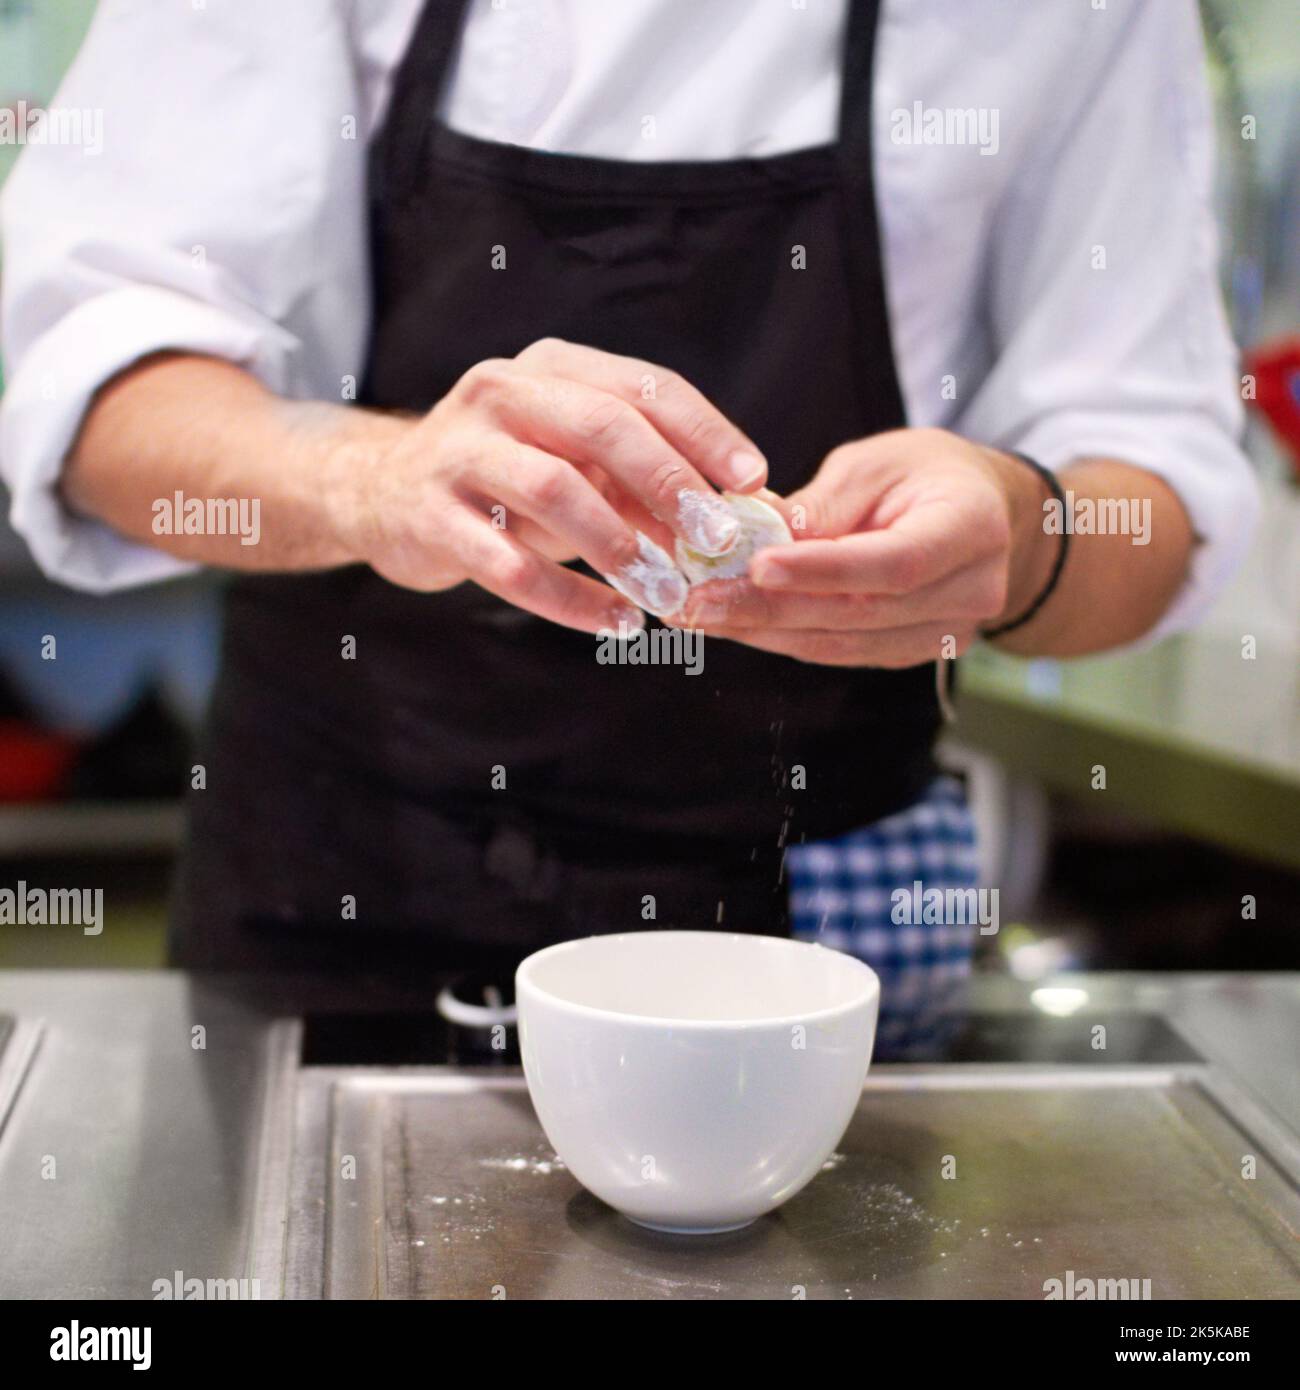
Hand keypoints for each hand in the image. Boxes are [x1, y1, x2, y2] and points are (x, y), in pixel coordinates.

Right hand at [334, 338, 767, 631]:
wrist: (384, 493)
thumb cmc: (507, 478)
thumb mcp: (575, 464)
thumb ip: (642, 485)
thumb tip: (732, 526)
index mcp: (550, 367)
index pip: (642, 386)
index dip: (705, 432)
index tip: (754, 480)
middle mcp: (500, 392)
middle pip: (599, 426)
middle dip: (668, 484)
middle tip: (716, 540)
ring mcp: (457, 451)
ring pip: (551, 489)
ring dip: (619, 546)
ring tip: (667, 593)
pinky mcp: (429, 515)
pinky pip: (507, 563)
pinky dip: (569, 599)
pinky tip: (615, 624)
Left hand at [673, 429, 1036, 666]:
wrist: (985, 516)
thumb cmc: (927, 474)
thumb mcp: (877, 464)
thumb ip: (824, 505)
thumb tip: (757, 536)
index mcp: (971, 529)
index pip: (893, 563)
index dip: (823, 571)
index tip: (758, 566)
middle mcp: (969, 593)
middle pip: (859, 613)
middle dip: (770, 609)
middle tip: (700, 601)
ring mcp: (944, 634)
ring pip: (842, 643)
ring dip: (765, 631)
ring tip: (700, 615)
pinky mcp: (912, 653)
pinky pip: (841, 652)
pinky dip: (784, 639)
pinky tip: (734, 624)